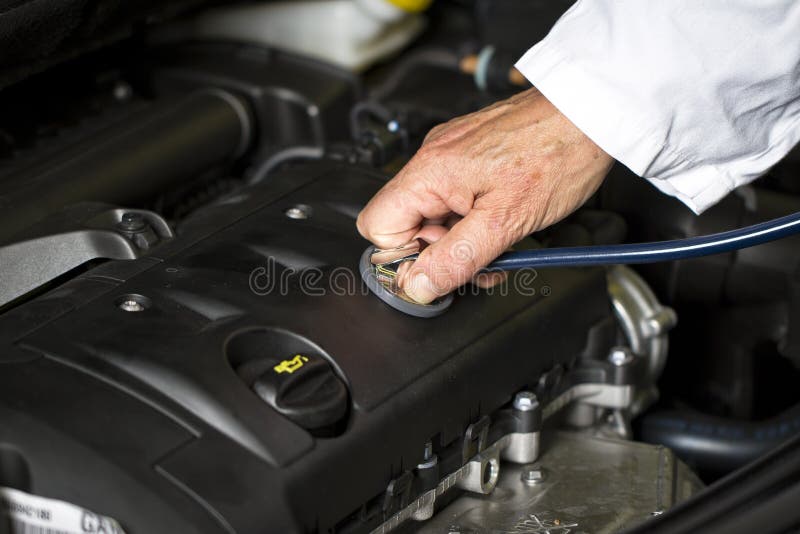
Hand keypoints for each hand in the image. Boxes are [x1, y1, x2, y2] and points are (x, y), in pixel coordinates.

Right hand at [357, 88, 613, 303]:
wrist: (591, 113)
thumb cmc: (558, 153)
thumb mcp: (505, 222)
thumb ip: (456, 258)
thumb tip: (416, 286)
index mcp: (429, 171)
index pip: (377, 227)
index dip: (405, 256)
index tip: (440, 269)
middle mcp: (433, 158)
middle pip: (407, 223)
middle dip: (442, 251)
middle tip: (481, 261)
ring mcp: (452, 153)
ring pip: (434, 214)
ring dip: (463, 239)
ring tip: (501, 242)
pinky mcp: (472, 153)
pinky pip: (456, 197)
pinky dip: (475, 218)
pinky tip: (504, 222)